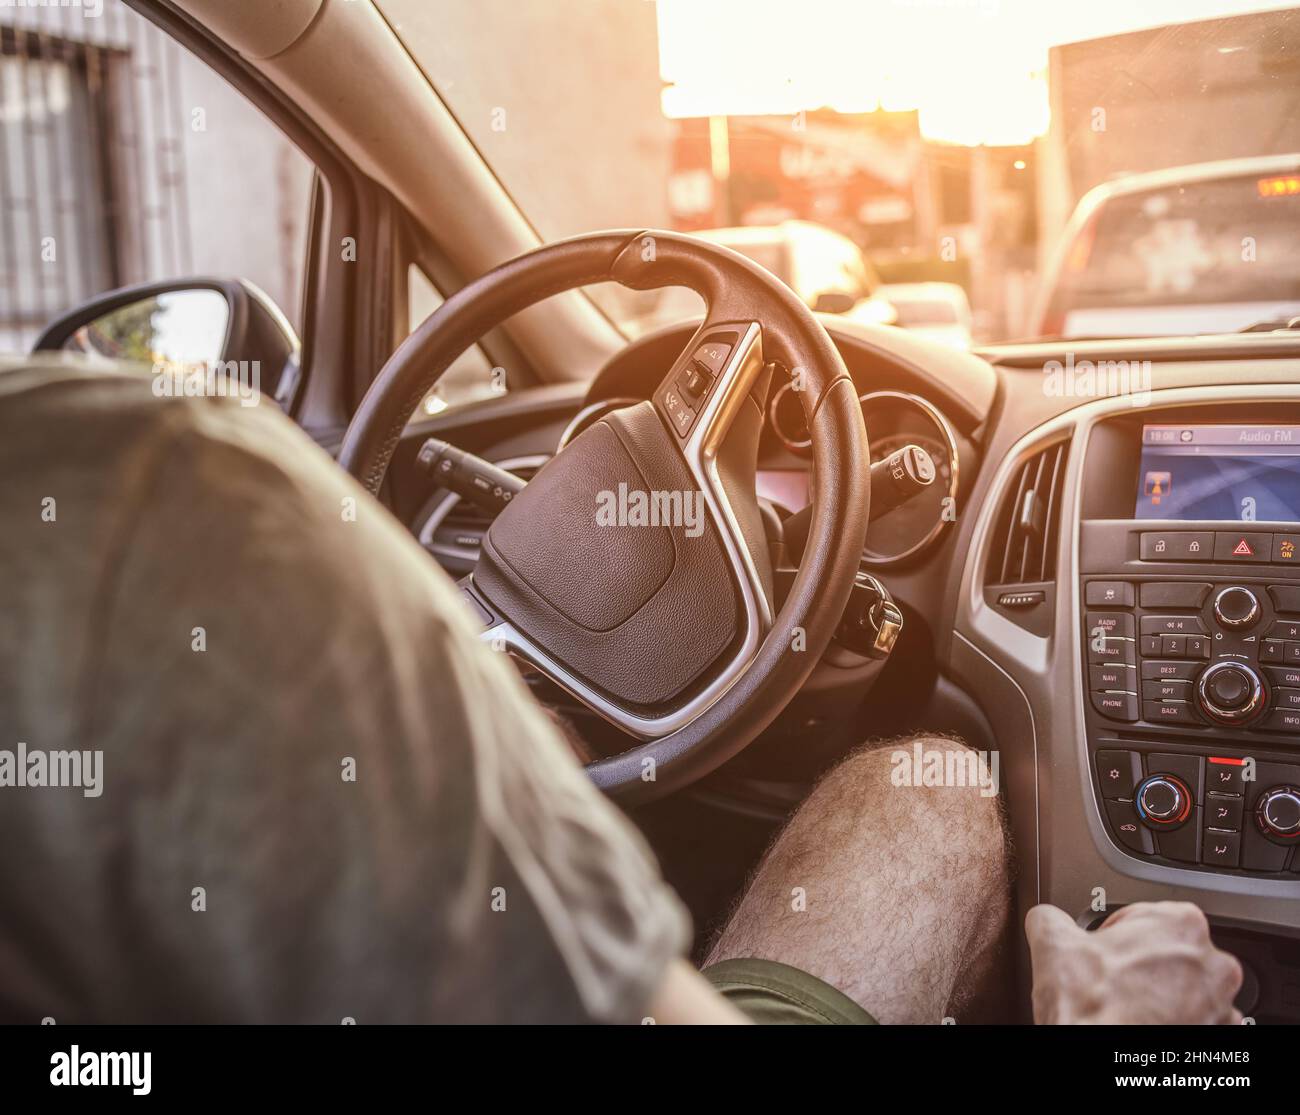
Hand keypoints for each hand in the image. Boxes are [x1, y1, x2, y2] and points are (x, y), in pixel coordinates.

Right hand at [1025, 902, 1242, 1023]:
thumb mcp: (1052, 944)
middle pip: (1170, 950)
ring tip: (1125, 1009)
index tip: (1102, 952)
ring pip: (1187, 988)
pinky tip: (1143, 1026)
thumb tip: (1046, 919)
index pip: (1143, 915)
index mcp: (1180, 925)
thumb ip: (1050, 917)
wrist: (1105, 1065)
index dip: (1115, 934)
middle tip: (1110, 981)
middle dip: (1141, 963)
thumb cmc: (1092, 1011)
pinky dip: (1174, 1024)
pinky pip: (1198, 1022)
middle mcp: (1213, 964)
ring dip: (1160, 995)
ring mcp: (1222, 1006)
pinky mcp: (1219, 1039)